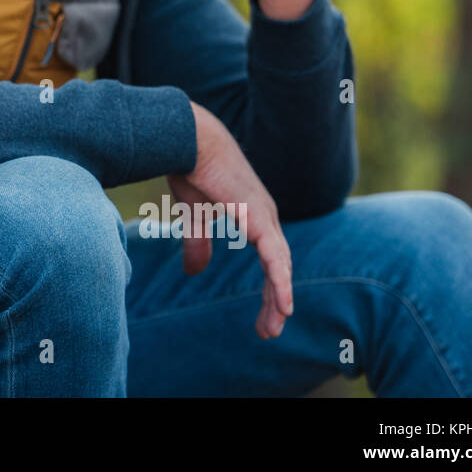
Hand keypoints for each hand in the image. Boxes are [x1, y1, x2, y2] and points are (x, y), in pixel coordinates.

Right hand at [167, 101, 293, 338]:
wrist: (188, 140)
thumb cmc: (192, 169)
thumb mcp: (194, 215)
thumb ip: (198, 243)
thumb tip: (194, 272)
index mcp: (255, 216)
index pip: (270, 259)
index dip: (270, 288)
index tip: (266, 317)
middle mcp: (266, 217)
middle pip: (278, 266)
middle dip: (274, 300)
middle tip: (270, 331)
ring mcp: (264, 215)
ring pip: (279, 265)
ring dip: (278, 297)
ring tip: (275, 325)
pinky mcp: (257, 216)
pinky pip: (274, 256)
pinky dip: (280, 281)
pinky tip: (283, 303)